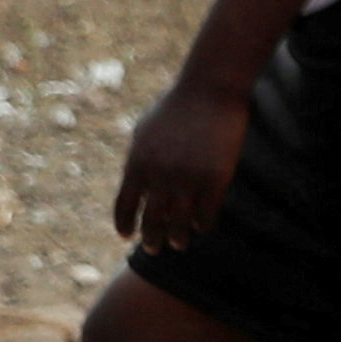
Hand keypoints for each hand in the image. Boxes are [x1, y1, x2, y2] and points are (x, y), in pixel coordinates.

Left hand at [110, 81, 248, 256]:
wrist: (208, 91)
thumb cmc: (175, 107)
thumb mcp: (145, 131)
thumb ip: (138, 158)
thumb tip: (135, 182)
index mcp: (138, 163)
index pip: (125, 204)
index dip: (125, 224)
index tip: (127, 236)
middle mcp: (160, 175)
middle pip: (151, 219)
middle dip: (151, 238)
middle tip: (154, 249)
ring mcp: (188, 178)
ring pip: (179, 221)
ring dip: (177, 237)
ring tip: (179, 244)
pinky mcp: (216, 178)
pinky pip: (207, 212)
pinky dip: (202, 223)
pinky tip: (201, 227)